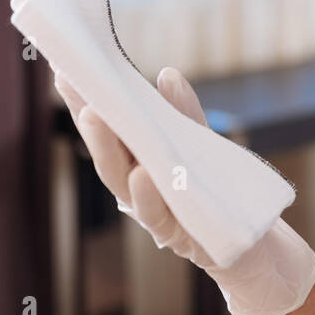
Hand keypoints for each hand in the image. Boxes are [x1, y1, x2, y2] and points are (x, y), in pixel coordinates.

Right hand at [56, 66, 314, 314]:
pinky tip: (142, 174)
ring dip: (107, 150)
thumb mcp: (199, 146)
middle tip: (76, 87)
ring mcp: (154, 214)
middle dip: (89, 122)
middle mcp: (137, 190)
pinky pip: (159, 217)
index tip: (64, 71)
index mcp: (137, 164)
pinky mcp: (179, 237)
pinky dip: (148, 196)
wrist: (249, 242)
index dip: (83, 104)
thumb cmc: (213, 189)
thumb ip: (183, 115)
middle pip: (107, 156)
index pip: (107, 133)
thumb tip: (166, 75)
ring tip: (96, 116)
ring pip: (123, 185)